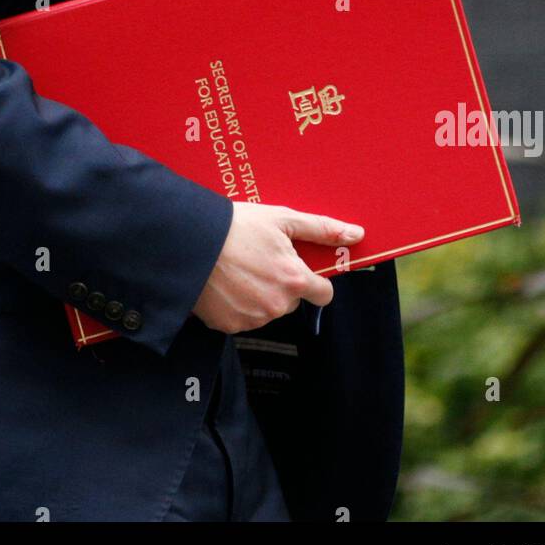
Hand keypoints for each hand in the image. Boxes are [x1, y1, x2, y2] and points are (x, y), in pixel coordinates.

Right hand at [191, 200, 363, 333]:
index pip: (323, 294)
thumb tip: (356, 234)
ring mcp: (252, 319)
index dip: (315, 281)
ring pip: (267, 309)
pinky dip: (237, 304)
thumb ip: (321, 228)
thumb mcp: (282, 218)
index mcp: (294, 280)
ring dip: (259, 294)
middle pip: (292, 300)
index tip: (300, 269)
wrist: (188, 242)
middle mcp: (277, 305)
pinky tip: (225, 283)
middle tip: (260, 259)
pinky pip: (243, 318)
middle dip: (282, 283)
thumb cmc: (236, 226)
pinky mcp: (228, 326)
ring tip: (238, 268)